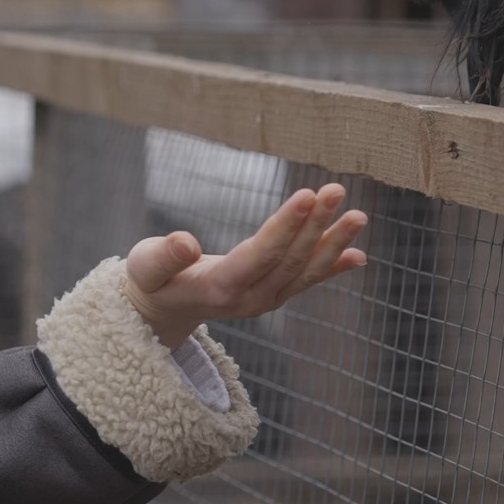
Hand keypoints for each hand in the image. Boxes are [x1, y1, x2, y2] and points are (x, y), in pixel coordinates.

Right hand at [124, 183, 367, 347]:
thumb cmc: (152, 280)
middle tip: (337, 191)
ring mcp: (264, 301)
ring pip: (304, 271)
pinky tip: (357, 253)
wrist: (161, 312)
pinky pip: (306, 281)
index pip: (261, 255)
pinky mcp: (272, 296)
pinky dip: (332, 266)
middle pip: (290, 260)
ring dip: (333, 242)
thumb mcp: (146, 266)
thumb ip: (164, 256)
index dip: (285, 226)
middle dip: (316, 225)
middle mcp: (250, 300)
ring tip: (358, 216)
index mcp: (220, 289)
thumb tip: (186, 242)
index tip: (307, 196)